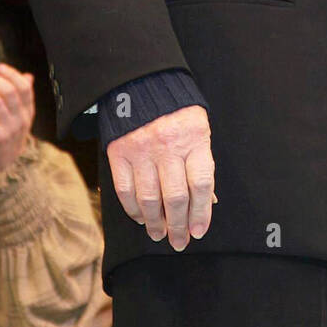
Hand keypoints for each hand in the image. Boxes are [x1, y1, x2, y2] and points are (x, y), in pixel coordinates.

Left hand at [0, 64, 34, 176]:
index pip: (25, 87)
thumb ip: (21, 98)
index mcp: (27, 112)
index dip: (13, 74)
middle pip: (10, 91)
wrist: (2, 168)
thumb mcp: (17, 117)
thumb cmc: (6, 137)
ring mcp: (10, 130)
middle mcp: (21, 119)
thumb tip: (28, 76)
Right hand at [106, 105, 214, 250]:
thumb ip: (201, 163)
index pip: (200, 184)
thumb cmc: (178, 112)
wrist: (143, 84)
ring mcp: (141, 150)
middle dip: (178, 225)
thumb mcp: (199, 130)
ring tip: (160, 235)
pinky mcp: (119, 153)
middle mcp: (167, 146)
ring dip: (155, 223)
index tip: (200, 231)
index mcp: (194, 139)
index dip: (201, 212)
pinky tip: (141, 219)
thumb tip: (207, 202)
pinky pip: (125, 190)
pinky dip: (133, 209)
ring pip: (149, 198)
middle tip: (180, 242)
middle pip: (174, 197)